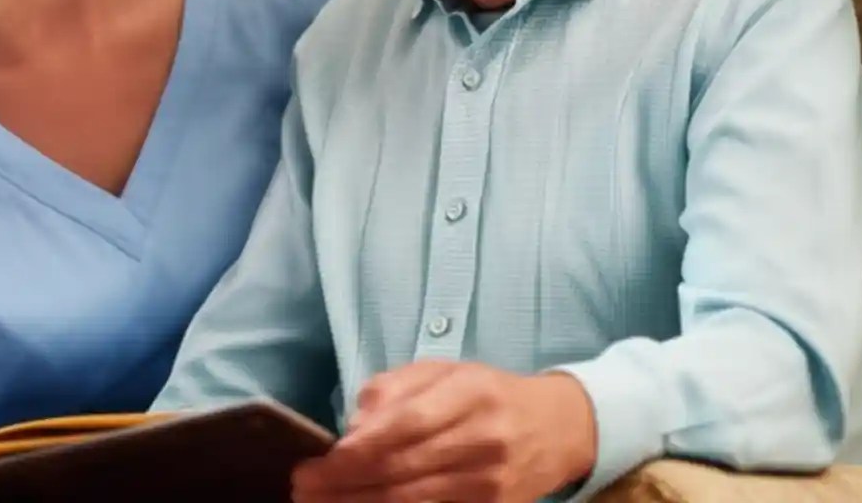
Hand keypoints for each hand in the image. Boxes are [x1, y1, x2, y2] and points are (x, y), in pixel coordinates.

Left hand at [291, 360, 596, 502]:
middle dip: (346, 482)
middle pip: (403, 468)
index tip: (322, 460)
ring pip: (413, 501)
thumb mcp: (444, 371)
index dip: (360, 447)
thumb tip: (354, 426)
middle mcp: (484, 440)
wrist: (558, 428)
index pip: (406, 424)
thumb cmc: (487, 394)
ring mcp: (492, 483)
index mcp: (470, 394)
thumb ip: (394, 390)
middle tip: (304, 487)